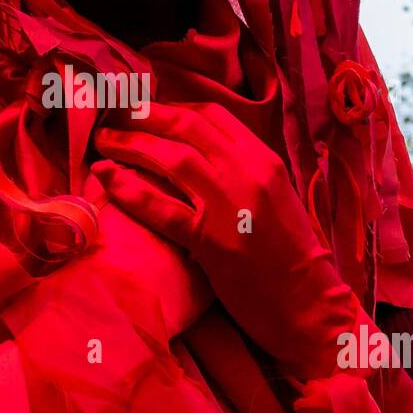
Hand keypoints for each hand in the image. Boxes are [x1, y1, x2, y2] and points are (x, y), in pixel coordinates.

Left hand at [91, 101, 359, 373]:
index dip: (172, 108)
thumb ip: (242, 172)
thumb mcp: (275, 198)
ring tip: (101, 143)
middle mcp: (247, 173)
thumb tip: (198, 154)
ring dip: (130, 145)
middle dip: (143, 118)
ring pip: (171, 158)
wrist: (311, 304)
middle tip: (112, 118)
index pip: (213, 115)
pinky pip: (162, 207)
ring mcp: (228, 206)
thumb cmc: (291, 256)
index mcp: (265, 159)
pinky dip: (129, 189)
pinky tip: (106, 178)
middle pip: (186, 127)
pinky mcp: (211, 241)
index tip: (144, 110)